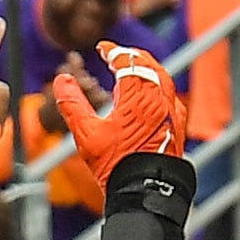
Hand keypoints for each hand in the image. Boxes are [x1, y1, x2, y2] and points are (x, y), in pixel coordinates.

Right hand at [51, 38, 182, 176]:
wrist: (145, 192)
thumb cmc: (116, 165)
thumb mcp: (86, 134)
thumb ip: (72, 104)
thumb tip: (61, 79)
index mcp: (138, 97)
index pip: (127, 61)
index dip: (113, 51)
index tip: (103, 47)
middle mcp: (160, 100)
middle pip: (148, 65)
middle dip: (132, 56)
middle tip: (117, 54)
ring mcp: (172, 112)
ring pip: (162, 78)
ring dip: (146, 68)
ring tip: (131, 69)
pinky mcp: (177, 125)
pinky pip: (169, 95)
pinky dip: (156, 85)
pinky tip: (148, 94)